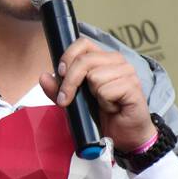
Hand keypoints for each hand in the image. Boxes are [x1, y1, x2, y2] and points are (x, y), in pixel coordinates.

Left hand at [38, 37, 155, 151]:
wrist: (123, 135)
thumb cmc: (101, 115)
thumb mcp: (73, 102)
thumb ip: (58, 89)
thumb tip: (43, 77)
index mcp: (103, 58)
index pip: (83, 43)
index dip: (68, 56)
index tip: (60, 74)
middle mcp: (117, 61)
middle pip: (85, 60)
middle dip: (70, 82)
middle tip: (66, 99)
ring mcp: (128, 72)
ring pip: (95, 76)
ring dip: (93, 95)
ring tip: (102, 103)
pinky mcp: (134, 87)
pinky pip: (107, 90)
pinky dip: (105, 103)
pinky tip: (112, 108)